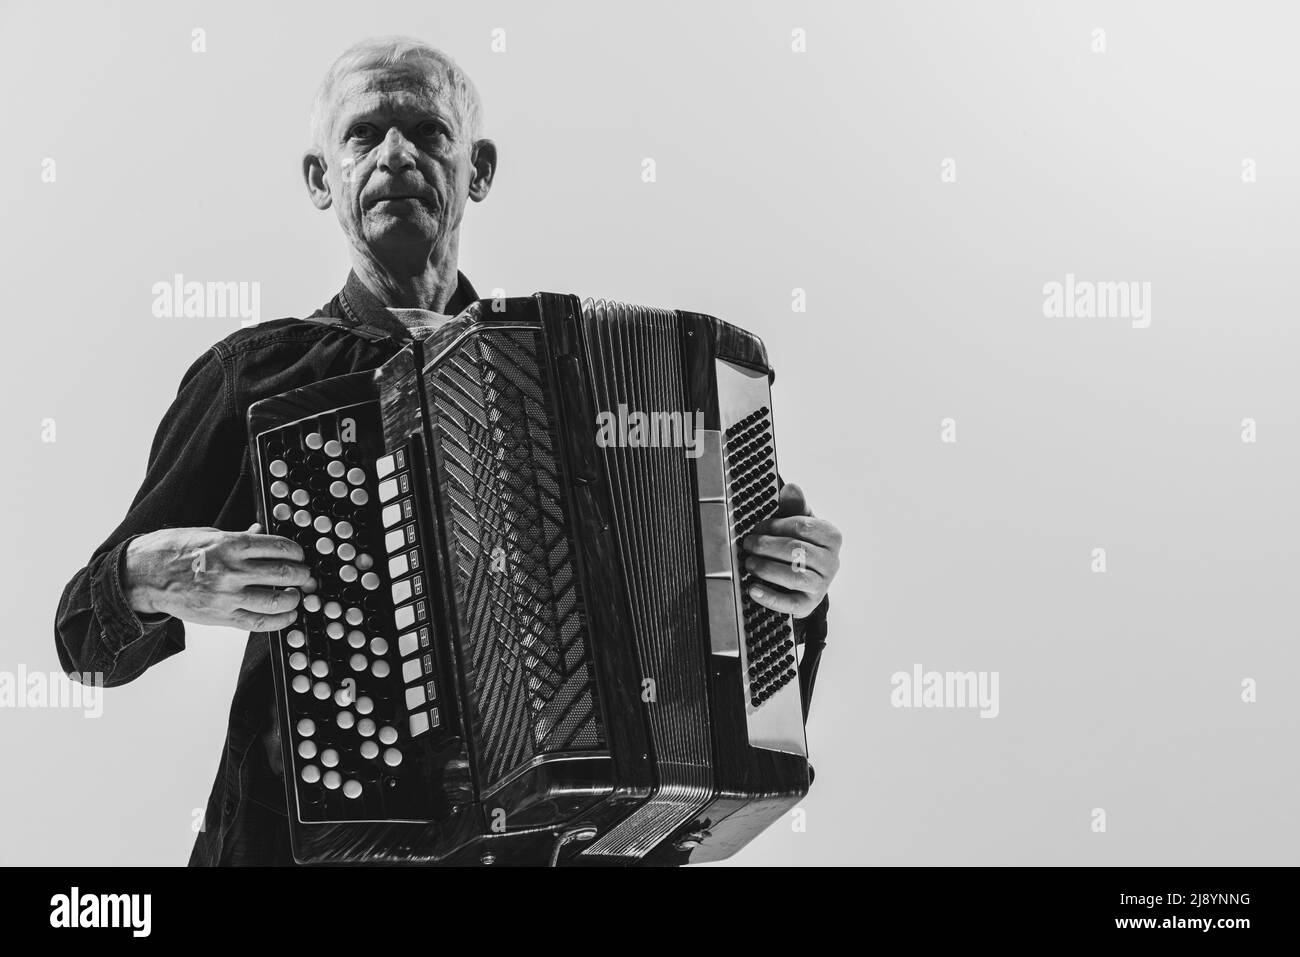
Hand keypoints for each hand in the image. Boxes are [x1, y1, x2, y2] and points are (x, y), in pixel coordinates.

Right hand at [123, 523, 313, 631]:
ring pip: (277, 601)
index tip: (299, 555)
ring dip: (295, 599)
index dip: (297, 553)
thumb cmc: (174, 551)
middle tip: (305, 576)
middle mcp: (231, 570)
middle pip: (284, 574)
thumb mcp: (209, 534)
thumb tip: (264, 533)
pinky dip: (280, 621)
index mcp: (230, 544)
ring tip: (297, 595)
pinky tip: (287, 615)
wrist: (142, 575)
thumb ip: (240, 537)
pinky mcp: (221, 617)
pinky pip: (259, 623)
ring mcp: (226, 596)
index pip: (279, 547)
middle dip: (302, 575)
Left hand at [741, 483, 841, 617]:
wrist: (808, 579)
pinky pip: (789, 603)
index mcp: (831, 537)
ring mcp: (821, 585)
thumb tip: (791, 487)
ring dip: (765, 568)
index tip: (757, 527)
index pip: (803, 527)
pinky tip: (753, 588)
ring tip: (749, 562)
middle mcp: (831, 562)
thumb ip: (794, 507)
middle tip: (748, 544)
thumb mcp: (800, 524)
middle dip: (767, 546)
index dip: (776, 526)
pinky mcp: (809, 604)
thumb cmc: (802, 546)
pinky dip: (769, 597)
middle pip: (796, 550)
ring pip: (792, 576)